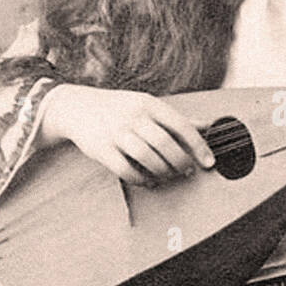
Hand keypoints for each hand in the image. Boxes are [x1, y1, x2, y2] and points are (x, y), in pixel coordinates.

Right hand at [39, 85, 214, 185]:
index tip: (209, 161)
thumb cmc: (119, 108)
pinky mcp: (101, 149)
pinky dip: (142, 179)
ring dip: (163, 172)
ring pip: (147, 157)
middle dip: (181, 161)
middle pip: (165, 143)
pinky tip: (149, 181)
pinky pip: (126, 170)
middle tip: (186, 171)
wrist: (76, 107)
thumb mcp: (147, 105)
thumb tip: (208, 124)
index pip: (180, 125)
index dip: (198, 145)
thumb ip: (176, 118)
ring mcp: (116, 132)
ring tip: (168, 175)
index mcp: (148, 104)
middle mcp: (133, 116)